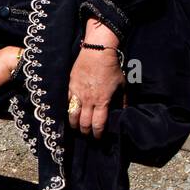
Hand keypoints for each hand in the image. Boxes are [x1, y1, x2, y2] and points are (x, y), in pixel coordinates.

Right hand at [67, 21, 125, 139]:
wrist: (97, 52)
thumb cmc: (112, 68)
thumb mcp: (122, 84)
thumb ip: (122, 100)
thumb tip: (124, 110)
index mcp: (102, 101)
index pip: (98, 124)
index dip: (97, 134)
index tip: (98, 137)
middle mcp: (88, 100)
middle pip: (84, 123)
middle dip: (85, 131)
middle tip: (87, 134)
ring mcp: (77, 93)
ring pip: (72, 115)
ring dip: (74, 124)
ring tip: (75, 127)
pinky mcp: (70, 86)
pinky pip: (66, 102)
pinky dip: (67, 109)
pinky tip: (68, 113)